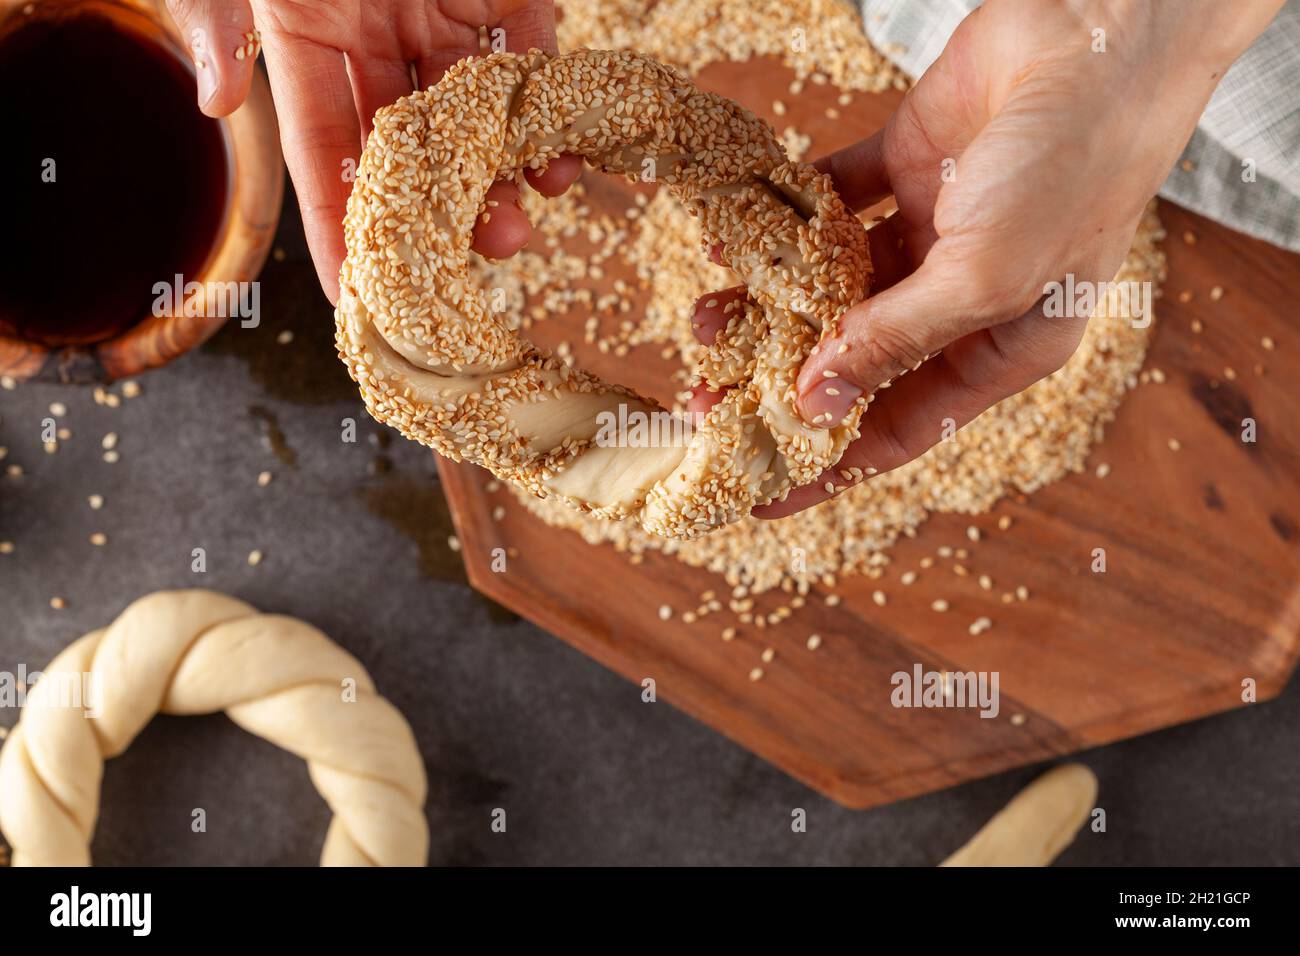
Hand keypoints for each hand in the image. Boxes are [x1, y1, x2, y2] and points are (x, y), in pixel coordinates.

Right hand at [166, 0, 581, 301]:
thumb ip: (223, 25)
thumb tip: (217, 108)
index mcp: (309, 41)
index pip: (323, 155)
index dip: (338, 228)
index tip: (356, 299)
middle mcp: (380, 41)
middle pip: (412, 152)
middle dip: (439, 217)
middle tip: (465, 262)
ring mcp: (448, 17)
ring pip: (477, 122)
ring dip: (499, 180)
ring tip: (517, 227)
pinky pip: (532, 61)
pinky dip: (548, 113)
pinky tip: (559, 161)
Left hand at [690, 0, 1282, 517]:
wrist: (1100, 34)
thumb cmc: (1071, 172)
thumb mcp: (983, 277)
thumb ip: (894, 340)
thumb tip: (814, 406)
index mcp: (1000, 348)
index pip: (900, 427)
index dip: (830, 466)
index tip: (761, 497)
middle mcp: (963, 297)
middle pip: (855, 361)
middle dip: (780, 384)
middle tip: (707, 402)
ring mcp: (934, 231)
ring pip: (833, 287)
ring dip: (769, 308)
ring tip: (704, 325)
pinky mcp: (906, 167)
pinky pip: (831, 207)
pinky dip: (785, 224)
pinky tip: (735, 245)